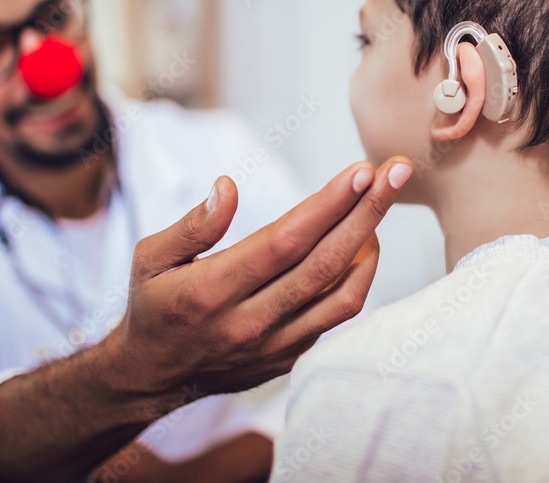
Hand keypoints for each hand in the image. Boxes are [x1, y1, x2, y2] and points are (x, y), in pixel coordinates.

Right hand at [103, 156, 413, 413]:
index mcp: (212, 291)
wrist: (152, 378)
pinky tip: (364, 245)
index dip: (327, 205)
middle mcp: (249, 322)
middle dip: (368, 212)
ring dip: (371, 246)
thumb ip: (192, 225)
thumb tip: (228, 187)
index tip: (361, 170)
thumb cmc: (152, 305)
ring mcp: (273, 346)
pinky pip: (335, 318)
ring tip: (382, 202)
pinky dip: (358, 280)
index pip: (284, 242)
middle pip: (325, 263)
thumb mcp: (149, 258)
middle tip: (398, 172)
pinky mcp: (289, 360)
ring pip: (342, 296)